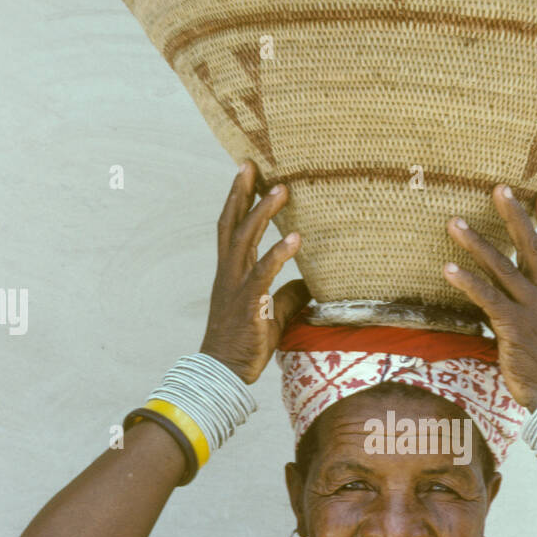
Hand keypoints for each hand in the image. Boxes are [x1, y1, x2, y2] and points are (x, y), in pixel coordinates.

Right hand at [199, 160, 310, 383]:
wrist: (224, 371)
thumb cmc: (246, 342)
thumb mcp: (272, 313)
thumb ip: (288, 294)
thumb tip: (311, 282)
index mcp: (232, 273)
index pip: (232, 228)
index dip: (238, 200)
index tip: (246, 172)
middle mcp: (230, 274)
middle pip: (232, 224)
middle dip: (242, 193)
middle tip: (253, 164)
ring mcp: (237, 287)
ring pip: (246, 241)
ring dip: (263, 213)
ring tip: (283, 190)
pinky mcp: (249, 304)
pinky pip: (263, 274)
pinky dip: (278, 254)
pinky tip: (295, 239)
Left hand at [444, 186, 536, 410]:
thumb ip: (528, 306)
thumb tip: (510, 296)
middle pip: (530, 246)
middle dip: (514, 215)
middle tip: (499, 187)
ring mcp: (530, 309)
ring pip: (502, 267)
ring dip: (476, 242)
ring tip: (455, 222)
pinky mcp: (512, 326)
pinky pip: (486, 297)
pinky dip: (466, 280)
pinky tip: (447, 267)